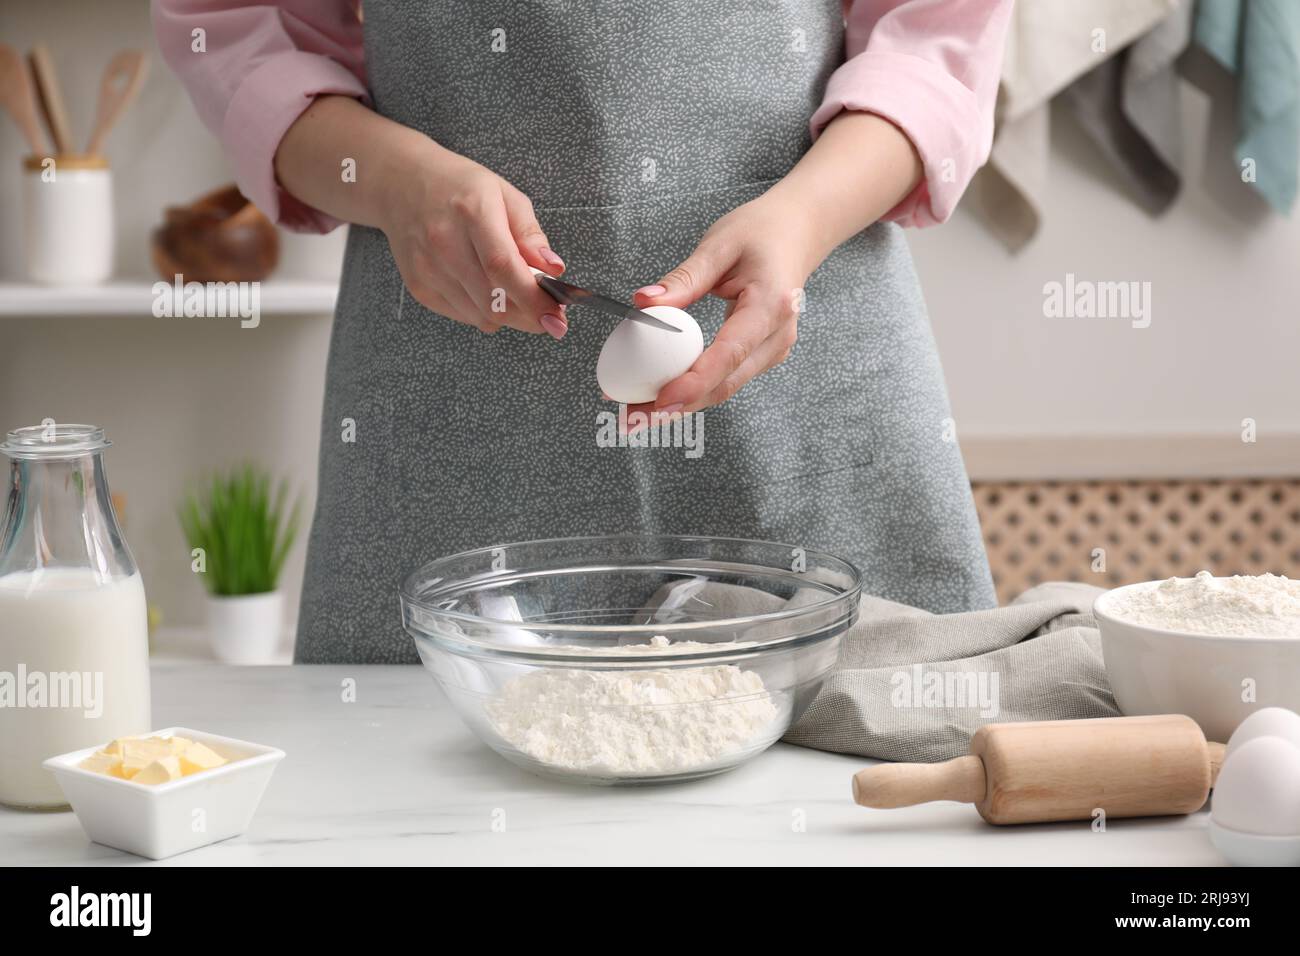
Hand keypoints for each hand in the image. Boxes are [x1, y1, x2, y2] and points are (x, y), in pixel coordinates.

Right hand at [377, 138, 567, 336]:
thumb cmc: (460, 188)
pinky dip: (484, 313)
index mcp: (472, 212)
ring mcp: (427, 268)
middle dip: (530, 316)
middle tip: (548, 313)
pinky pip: (463, 316)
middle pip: (494, 301)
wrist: (401, 185)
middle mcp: (444, 242)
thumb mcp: (504, 195)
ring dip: (509, 316)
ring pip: (481, 316)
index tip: (557, 316)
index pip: (504, 268)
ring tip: (518, 296)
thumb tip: (554, 269)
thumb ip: (530, 234)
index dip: (534, 299)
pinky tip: (488, 292)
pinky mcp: (418, 286)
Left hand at [628, 193, 819, 417]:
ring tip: (637, 411)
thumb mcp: (718, 245)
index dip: (694, 382)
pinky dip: (695, 388)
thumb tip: (643, 304)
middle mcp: (777, 336)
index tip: (659, 400)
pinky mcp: (763, 354)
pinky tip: (662, 392)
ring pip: (725, 387)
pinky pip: (727, 378)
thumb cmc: (761, 232)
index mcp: (769, 305)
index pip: (729, 354)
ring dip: (683, 402)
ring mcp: (774, 349)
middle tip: (631, 417)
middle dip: (678, 405)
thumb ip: (682, 280)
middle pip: (726, 384)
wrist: (798, 232)